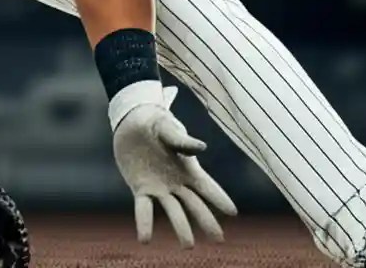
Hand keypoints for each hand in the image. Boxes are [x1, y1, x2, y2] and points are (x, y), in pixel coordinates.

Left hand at [113, 86, 236, 247]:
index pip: (208, 186)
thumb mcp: (168, 128)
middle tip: (218, 240)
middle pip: (195, 205)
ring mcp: (159, 187)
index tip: (233, 213)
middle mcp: (177, 182)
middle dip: (206, 221)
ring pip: (173, 211)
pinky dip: (145, 223)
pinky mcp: (141, 188)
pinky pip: (144, 209)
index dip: (220, 198)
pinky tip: (145, 239)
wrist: (132, 121)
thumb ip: (182, 141)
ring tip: (188, 245)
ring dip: (180, 227)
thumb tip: (201, 148)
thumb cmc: (156, 121)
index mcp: (188, 167)